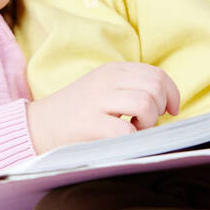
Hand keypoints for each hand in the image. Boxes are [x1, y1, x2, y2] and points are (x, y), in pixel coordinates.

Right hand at [26, 62, 180, 154]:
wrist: (37, 126)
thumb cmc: (76, 112)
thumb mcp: (103, 89)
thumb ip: (131, 87)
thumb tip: (167, 102)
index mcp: (113, 70)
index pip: (156, 74)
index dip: (171, 93)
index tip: (171, 110)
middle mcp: (106, 81)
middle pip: (155, 87)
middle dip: (160, 109)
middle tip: (146, 122)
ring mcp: (97, 101)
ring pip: (145, 103)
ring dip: (147, 122)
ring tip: (133, 129)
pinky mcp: (90, 124)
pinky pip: (126, 130)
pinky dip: (132, 138)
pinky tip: (121, 140)